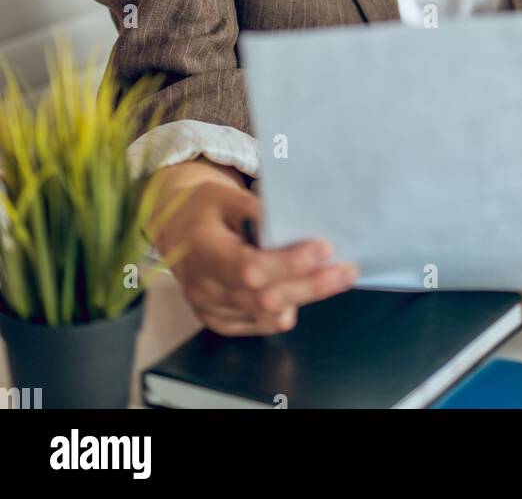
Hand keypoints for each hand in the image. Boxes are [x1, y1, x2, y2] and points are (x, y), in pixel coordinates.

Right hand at [147, 159, 357, 335]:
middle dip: (311, 286)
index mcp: (203, 252)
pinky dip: (286, 309)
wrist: (175, 229)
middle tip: (346, 270)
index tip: (324, 248)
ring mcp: (210, 310)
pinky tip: (304, 289)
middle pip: (265, 299)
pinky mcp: (219, 321)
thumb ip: (260, 211)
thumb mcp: (228, 195)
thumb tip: (297, 225)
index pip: (250, 268)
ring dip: (305, 298)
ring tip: (334, 278)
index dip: (289, 264)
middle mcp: (204, 288)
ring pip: (267, 317)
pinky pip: (259, 325)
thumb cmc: (205, 209)